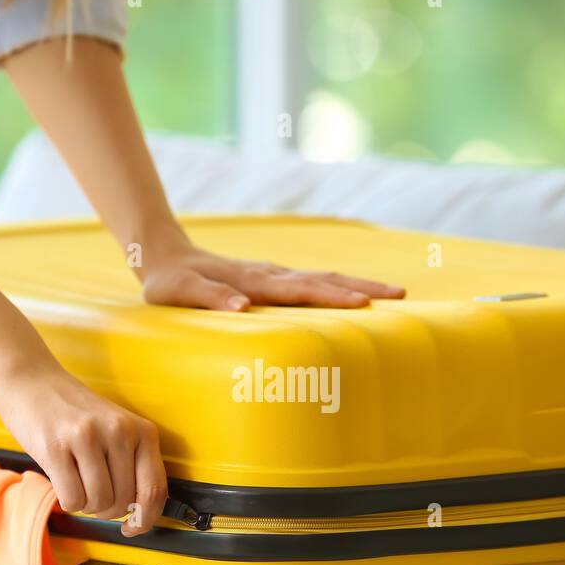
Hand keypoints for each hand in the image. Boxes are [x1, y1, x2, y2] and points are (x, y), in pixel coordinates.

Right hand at [0, 361, 165, 536]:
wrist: (31, 383)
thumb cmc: (75, 414)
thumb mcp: (117, 430)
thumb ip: (133, 465)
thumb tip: (140, 515)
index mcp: (142, 430)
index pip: (155, 488)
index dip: (146, 518)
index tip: (134, 527)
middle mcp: (119, 432)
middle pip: (123, 501)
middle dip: (106, 509)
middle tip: (93, 492)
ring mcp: (87, 438)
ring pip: (97, 503)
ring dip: (86, 504)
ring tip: (77, 481)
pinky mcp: (55, 448)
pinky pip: (72, 500)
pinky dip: (68, 501)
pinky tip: (63, 480)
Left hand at [136, 241, 405, 311]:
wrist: (164, 257)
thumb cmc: (168, 283)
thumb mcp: (177, 293)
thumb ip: (208, 298)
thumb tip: (242, 307)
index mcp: (253, 282)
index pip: (301, 290)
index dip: (332, 296)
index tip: (363, 303)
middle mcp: (270, 276)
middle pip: (324, 280)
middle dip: (363, 287)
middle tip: (400, 294)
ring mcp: (274, 277)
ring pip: (324, 278)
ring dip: (358, 285)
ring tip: (394, 293)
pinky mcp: (273, 281)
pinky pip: (313, 284)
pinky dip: (340, 287)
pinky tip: (356, 295)